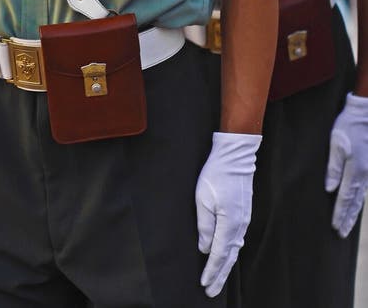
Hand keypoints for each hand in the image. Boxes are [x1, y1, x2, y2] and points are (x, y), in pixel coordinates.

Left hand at [195, 131, 261, 297]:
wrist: (235, 156)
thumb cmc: (217, 174)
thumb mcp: (203, 199)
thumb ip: (204, 226)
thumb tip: (205, 248)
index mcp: (229, 224)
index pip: (219, 254)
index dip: (211, 271)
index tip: (204, 284)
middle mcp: (240, 225)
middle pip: (230, 257)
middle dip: (220, 275)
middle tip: (211, 292)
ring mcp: (244, 220)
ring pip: (235, 249)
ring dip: (226, 266)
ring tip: (218, 279)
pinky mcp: (244, 214)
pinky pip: (238, 239)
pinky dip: (231, 252)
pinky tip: (227, 255)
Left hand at [325, 92, 367, 236]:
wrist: (366, 114)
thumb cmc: (349, 126)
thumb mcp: (336, 143)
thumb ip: (333, 167)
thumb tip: (330, 189)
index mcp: (355, 170)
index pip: (345, 198)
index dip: (340, 214)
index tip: (335, 227)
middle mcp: (364, 175)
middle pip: (355, 202)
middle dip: (348, 218)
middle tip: (340, 234)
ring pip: (361, 197)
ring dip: (354, 212)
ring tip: (347, 225)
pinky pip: (364, 189)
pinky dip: (359, 200)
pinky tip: (356, 204)